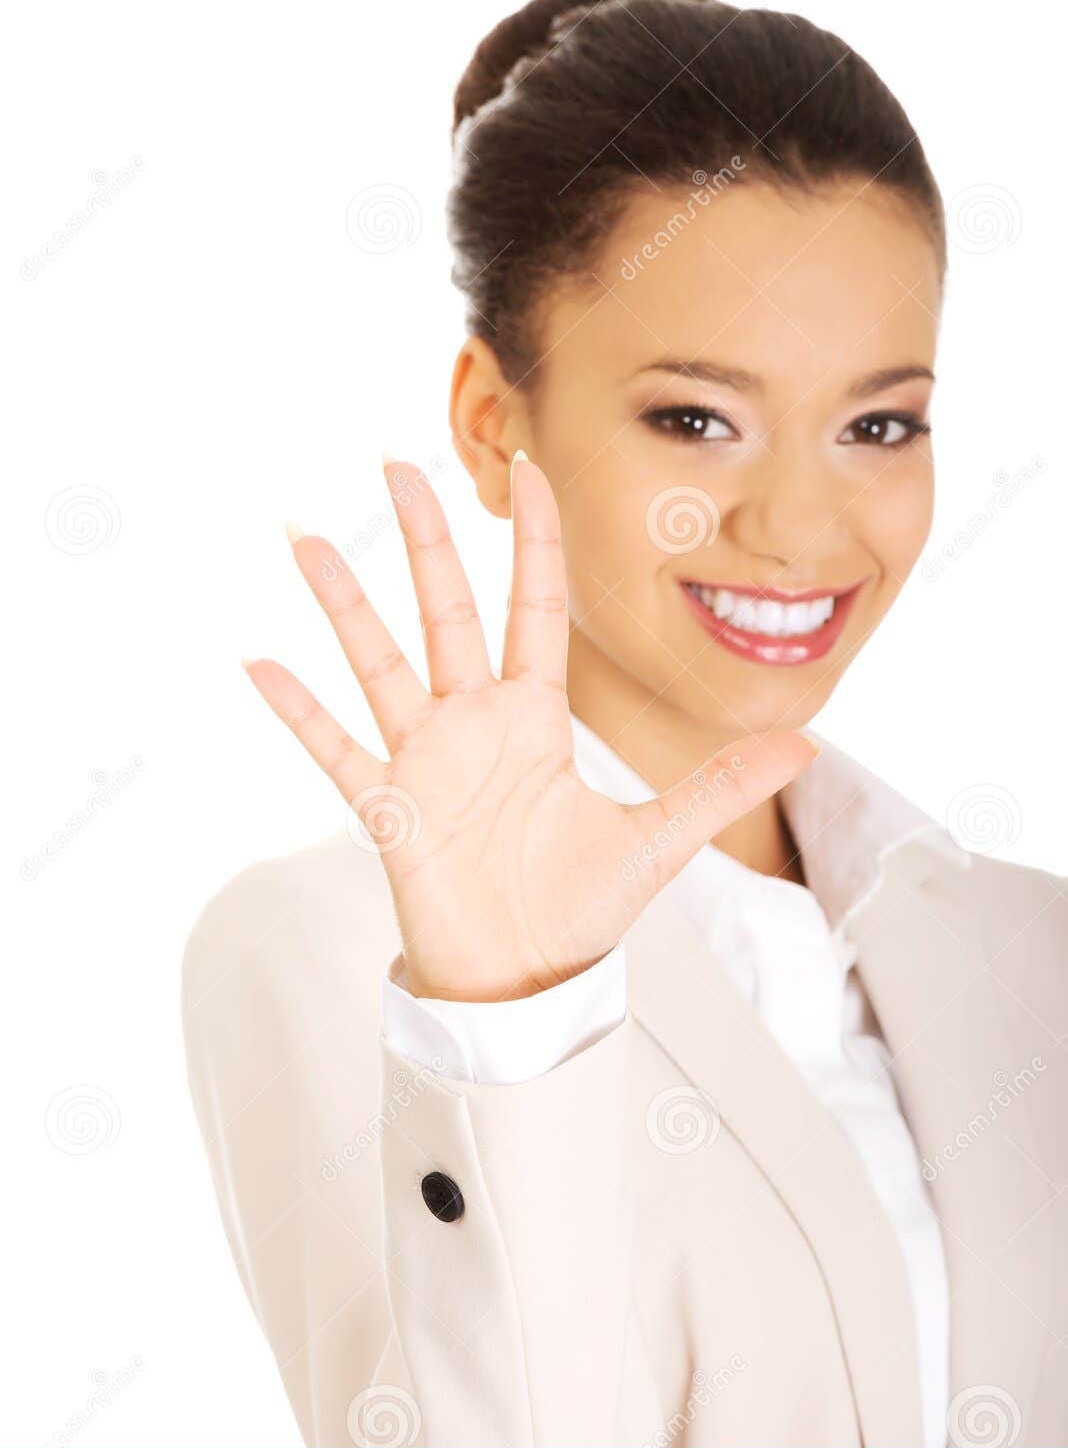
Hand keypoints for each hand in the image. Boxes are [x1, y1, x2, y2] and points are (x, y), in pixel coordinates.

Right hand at [243, 452, 816, 1001]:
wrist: (523, 984)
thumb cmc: (579, 910)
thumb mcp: (657, 840)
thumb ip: (720, 784)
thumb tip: (807, 742)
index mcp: (538, 716)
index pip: (535, 604)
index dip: (533, 537)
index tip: (528, 467)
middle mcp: (476, 721)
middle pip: (446, 608)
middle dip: (424, 537)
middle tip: (395, 463)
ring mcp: (427, 757)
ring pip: (380, 660)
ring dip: (344, 602)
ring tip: (305, 537)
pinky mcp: (390, 805)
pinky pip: (334, 748)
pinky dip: (297, 709)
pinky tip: (260, 662)